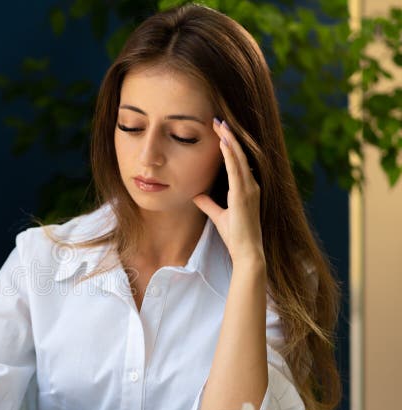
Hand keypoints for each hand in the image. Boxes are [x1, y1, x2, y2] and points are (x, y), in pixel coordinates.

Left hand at [193, 119, 264, 266]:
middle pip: (239, 154)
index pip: (237, 161)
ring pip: (239, 158)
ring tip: (220, 124)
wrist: (247, 251)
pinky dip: (231, 155)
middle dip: (229, 136)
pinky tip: (224, 143)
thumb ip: (208, 203)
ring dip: (229, 140)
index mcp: (246, 188)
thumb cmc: (235, 235)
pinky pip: (237, 170)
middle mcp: (251, 185)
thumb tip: (196, 194)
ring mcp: (250, 189)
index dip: (229, 145)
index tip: (219, 131)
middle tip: (218, 120)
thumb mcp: (217, 215)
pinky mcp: (244, 195)